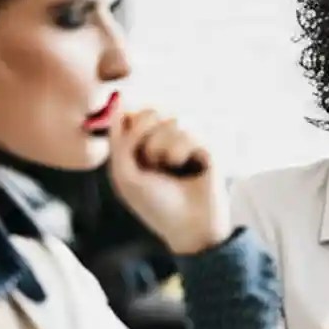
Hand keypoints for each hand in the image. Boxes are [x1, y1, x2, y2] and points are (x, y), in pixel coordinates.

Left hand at [108, 109, 231, 254]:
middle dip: (145, 138)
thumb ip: (119, 138)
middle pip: (152, 110)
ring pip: (172, 120)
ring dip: (163, 149)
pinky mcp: (209, 144)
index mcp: (144, 144)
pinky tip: (189, 168)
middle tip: (150, 164)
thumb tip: (120, 101)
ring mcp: (189, 140)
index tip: (129, 149)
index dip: (131, 125)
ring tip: (170, 169)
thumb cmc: (155, 204)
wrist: (189, 227)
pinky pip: (189, 133)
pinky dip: (182, 153)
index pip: (134, 112)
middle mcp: (167, 138)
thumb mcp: (125, 174)